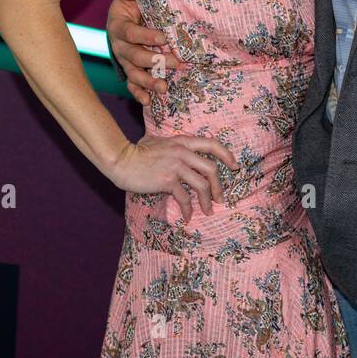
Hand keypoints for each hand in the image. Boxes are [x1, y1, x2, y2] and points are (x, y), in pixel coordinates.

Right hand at [106, 0, 182, 104]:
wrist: (126, 23)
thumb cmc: (131, 7)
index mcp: (119, 28)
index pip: (131, 33)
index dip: (145, 36)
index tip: (162, 37)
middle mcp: (120, 48)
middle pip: (134, 57)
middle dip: (154, 61)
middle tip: (175, 63)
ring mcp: (126, 62)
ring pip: (134, 74)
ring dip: (148, 82)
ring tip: (164, 87)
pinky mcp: (131, 73)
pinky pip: (133, 86)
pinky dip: (140, 94)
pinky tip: (149, 102)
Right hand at [108, 134, 238, 222]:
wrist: (121, 160)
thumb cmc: (137, 151)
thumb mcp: (158, 141)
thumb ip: (173, 145)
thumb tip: (180, 151)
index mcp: (182, 142)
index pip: (212, 144)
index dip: (227, 155)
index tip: (235, 165)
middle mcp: (183, 152)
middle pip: (211, 169)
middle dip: (219, 186)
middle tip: (219, 199)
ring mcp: (176, 166)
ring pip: (202, 185)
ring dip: (207, 201)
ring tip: (207, 211)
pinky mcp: (167, 180)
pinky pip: (184, 197)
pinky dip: (188, 209)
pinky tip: (187, 216)